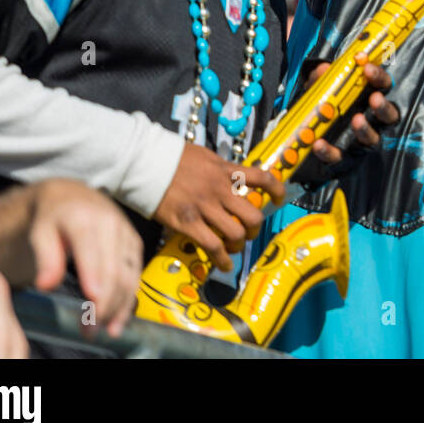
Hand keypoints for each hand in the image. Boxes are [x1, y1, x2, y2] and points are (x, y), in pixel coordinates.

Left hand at [25, 180, 142, 339]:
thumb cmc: (53, 219)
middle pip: (113, 269)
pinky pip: (136, 275)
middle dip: (104, 303)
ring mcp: (126, 235)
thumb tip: (46, 285)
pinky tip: (118, 318)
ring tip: (106, 331)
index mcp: (84, 219)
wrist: (74, 198)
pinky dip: (128, 299)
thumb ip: (45, 258)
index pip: (91, 251)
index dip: (94, 275)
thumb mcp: (40, 233)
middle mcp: (112, 225)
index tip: (92, 299)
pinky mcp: (135, 245)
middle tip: (90, 331)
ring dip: (120, 306)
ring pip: (129, 275)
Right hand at [153, 143, 286, 271]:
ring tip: (233, 247)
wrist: (144, 162)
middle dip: (255, 228)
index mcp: (226, 170)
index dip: (277, 190)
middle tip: (248, 232)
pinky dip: (222, 259)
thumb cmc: (171, 157)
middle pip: (253, 215)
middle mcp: (221, 190)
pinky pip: (213, 246)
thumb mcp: (204, 157)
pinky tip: (224, 265)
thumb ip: (221, 169)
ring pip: (236, 233)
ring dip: (238, 244)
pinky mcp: (188, 223)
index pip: (262, 178)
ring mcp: (205, 207)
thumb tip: (232, 178)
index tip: (279, 200)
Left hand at [300, 60, 399, 162]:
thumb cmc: (324, 106)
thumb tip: (323, 69)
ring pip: (372, 139)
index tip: (367, 69)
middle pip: (389, 115)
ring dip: (366, 129)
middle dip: (383, 107)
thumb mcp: (321, 88)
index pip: (383, 86)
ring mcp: (361, 142)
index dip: (378, 78)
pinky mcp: (345, 159)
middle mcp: (373, 121)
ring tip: (357, 120)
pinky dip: (329, 151)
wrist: (307, 135)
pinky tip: (319, 144)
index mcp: (371, 99)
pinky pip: (341, 157)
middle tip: (374, 98)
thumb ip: (321, 79)